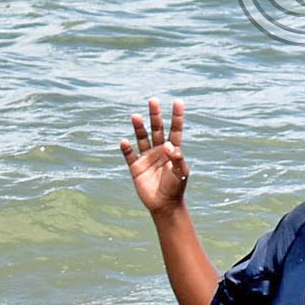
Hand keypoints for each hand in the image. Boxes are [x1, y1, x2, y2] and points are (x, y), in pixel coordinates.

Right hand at [121, 98, 190, 216]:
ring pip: (142, 138)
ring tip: (135, 116)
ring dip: (139, 128)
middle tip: (153, 100)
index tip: (178, 101)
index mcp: (173, 150)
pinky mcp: (136, 167)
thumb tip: (170, 145)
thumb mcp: (180, 173)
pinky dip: (126, 149)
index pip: (175, 129)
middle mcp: (159, 150)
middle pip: (157, 129)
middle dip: (155, 115)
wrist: (164, 204)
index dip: (176, 116)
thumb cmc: (176, 188)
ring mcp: (147, 158)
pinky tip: (124, 141)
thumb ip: (177, 159)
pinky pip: (129, 156)